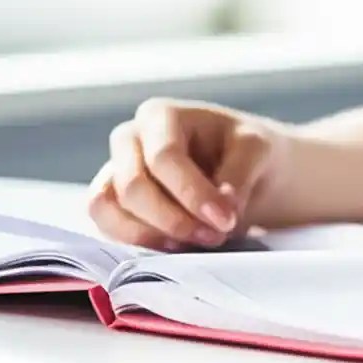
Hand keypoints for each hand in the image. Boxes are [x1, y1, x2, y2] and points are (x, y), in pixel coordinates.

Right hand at [87, 98, 290, 250]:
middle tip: (215, 236)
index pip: (164, 157)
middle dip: (175, 220)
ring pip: (110, 209)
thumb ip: (238, 176)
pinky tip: (174, 246)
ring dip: (153, 235)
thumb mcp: (256, 150)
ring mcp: (115, 170)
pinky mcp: (111, 202)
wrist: (243, 169)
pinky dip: (136, 242)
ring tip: (195, 243)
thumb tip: (222, 209)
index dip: (193, 194)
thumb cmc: (244, 151)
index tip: (226, 221)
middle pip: (134, 187)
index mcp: (161, 115)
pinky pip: (106, 225)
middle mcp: (129, 138)